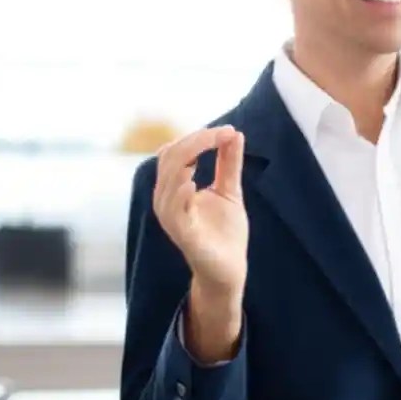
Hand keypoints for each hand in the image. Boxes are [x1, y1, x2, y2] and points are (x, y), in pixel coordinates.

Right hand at [153, 125, 248, 293]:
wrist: (230, 269)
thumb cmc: (224, 232)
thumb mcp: (229, 190)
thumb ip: (229, 162)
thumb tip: (234, 132)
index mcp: (174, 187)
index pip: (175, 151)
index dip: (198, 136)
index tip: (228, 130)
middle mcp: (166, 200)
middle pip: (170, 159)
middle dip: (197, 140)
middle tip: (225, 134)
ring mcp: (172, 217)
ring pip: (168, 180)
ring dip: (189, 157)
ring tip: (211, 144)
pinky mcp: (182, 234)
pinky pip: (173, 210)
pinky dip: (180, 192)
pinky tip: (194, 181)